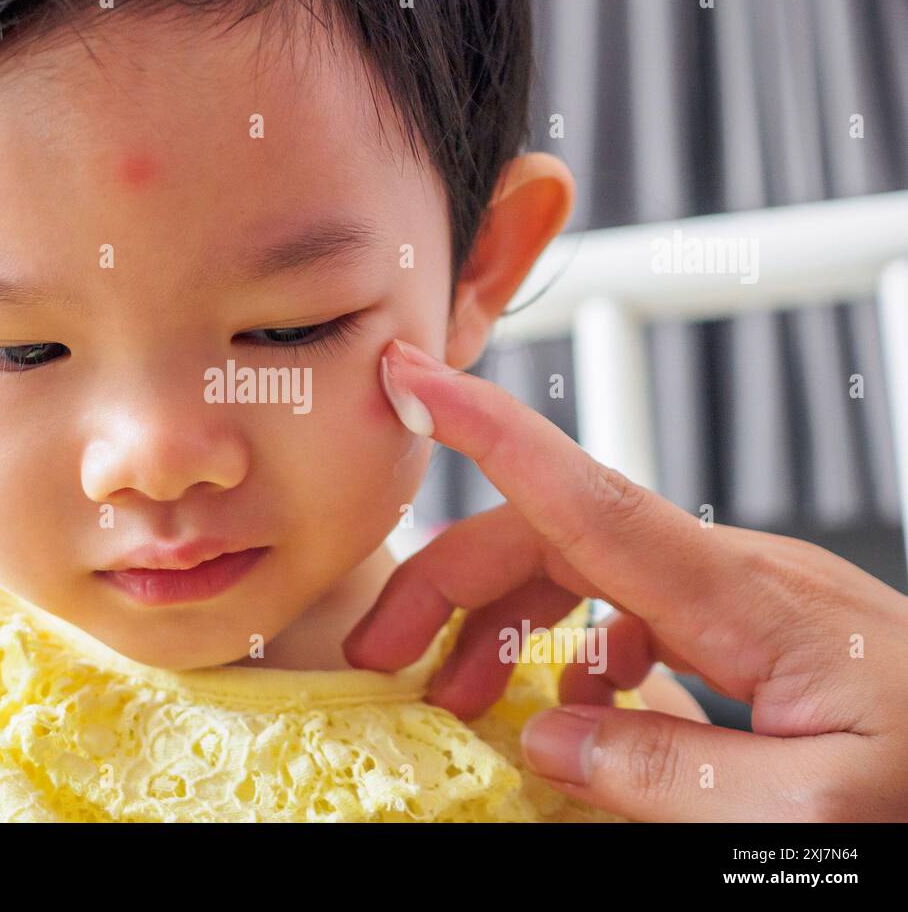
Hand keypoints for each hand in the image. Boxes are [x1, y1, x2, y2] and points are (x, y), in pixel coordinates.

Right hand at [343, 338, 907, 820]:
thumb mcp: (813, 816)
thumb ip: (668, 780)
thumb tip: (550, 742)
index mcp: (748, 603)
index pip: (591, 498)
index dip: (490, 434)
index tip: (415, 377)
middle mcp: (734, 576)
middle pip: (556, 535)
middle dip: (450, 579)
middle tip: (381, 652)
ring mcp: (741, 596)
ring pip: (583, 569)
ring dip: (501, 622)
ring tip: (457, 695)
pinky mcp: (748, 624)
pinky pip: (630, 611)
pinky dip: (571, 654)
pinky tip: (566, 712)